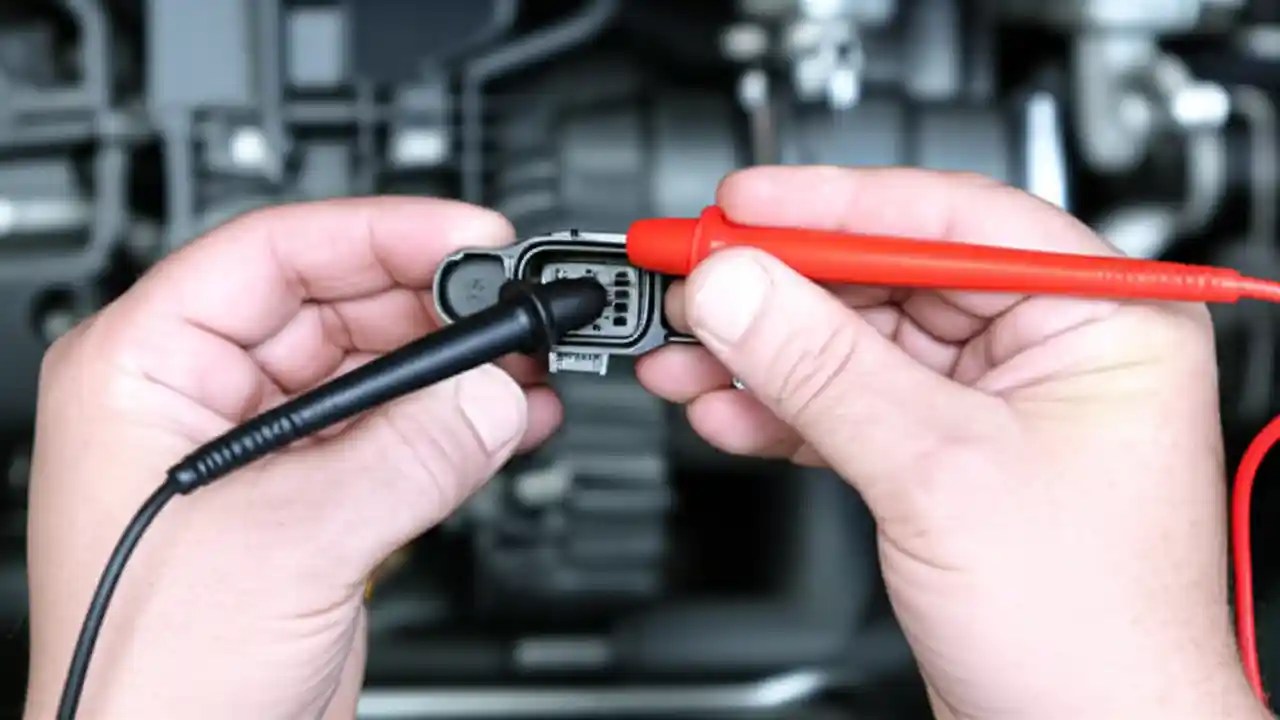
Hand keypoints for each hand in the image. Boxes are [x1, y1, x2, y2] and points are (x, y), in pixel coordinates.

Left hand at [24, 198, 559, 718]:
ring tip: (529, 361)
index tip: (466, 238)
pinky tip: (517, 418)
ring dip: (459, 367)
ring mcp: (266, 456)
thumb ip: (406, 456)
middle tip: (515, 308)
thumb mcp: (288, 543)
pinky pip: (400, 437)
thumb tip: (491, 393)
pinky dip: (462, 426)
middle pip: (335, 306)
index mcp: (145, 373)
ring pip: (377, 372)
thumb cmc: (148, 684)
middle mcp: (202, 403)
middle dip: (434, 307)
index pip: (270, 256)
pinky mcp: (318, 506)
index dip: (376, 234)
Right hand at [637, 166, 1267, 718]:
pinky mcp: (942, 462)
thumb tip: (739, 288)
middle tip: (696, 278)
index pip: (950, 220)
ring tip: (687, 351)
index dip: (834, 206)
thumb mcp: (939, 471)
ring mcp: (991, 411)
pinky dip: (782, 409)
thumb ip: (823, 369)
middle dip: (781, 289)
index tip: (746, 204)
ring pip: (856, 346)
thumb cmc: (1093, 635)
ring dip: (765, 352)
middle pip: (888, 280)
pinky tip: (729, 408)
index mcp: (1100, 321)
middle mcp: (1049, 353)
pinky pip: (849, 406)